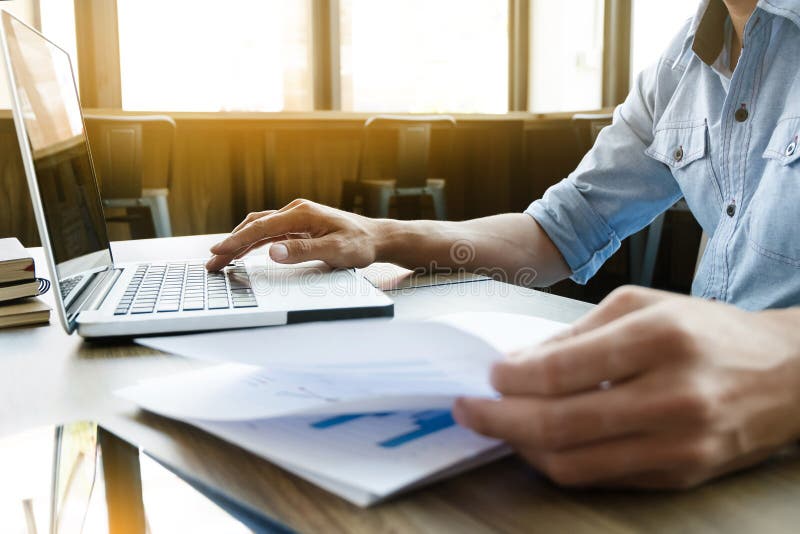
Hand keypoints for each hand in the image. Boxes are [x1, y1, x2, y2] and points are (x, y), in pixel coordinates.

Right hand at [206, 199, 382, 270]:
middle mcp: (296, 211)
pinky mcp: (299, 226)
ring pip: (260, 228)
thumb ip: (303, 251)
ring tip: (221, 259)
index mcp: (301, 214)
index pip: (261, 228)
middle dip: (231, 243)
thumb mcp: (335, 250)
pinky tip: (242, 252)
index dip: (237, 241)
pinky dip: (253, 242)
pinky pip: (270, 233)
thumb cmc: (360, 244)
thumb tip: (273, 252)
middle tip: (212, 261)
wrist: (376, 238)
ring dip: (239, 242)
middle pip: (255, 225)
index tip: (218, 252)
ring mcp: (297, 218)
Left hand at [453, 286, 799, 488]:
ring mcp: (679, 444)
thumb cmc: (706, 331)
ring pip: (573, 463)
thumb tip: (515, 364)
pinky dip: (560, 461)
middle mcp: (673, 396)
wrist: (785, 375)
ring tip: (499, 426)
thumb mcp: (641, 306)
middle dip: (499, 419)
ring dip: (522, 447)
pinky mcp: (680, 475)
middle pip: (559, 424)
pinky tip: (539, 442)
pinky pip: (600, 478)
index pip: (561, 370)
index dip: (511, 378)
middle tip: (468, 409)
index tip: (488, 375)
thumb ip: (575, 335)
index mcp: (659, 339)